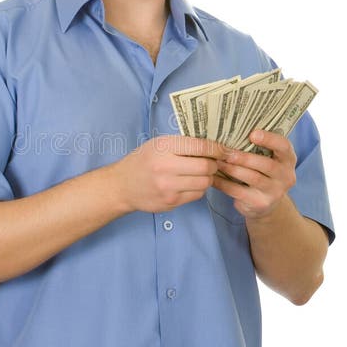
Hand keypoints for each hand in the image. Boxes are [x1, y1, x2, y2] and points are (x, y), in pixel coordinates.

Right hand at [113, 135, 232, 213]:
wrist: (122, 186)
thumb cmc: (142, 161)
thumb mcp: (158, 144)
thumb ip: (182, 144)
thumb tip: (213, 146)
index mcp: (164, 148)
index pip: (200, 146)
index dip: (217, 148)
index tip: (223, 150)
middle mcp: (166, 167)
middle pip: (206, 167)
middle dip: (214, 164)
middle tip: (212, 162)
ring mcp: (169, 187)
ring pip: (204, 183)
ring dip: (207, 178)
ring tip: (201, 173)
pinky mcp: (171, 202)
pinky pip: (196, 195)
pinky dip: (198, 188)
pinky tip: (190, 183)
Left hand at [211, 129, 296, 219]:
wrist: (266, 204)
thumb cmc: (262, 172)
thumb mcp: (267, 158)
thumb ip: (257, 146)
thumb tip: (231, 128)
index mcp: (288, 159)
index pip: (284, 146)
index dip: (270, 139)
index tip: (253, 134)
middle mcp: (286, 176)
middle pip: (267, 165)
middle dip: (245, 158)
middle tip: (227, 152)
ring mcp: (275, 192)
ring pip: (253, 178)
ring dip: (233, 169)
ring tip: (218, 162)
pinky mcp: (260, 203)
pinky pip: (239, 192)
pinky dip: (224, 184)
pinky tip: (213, 178)